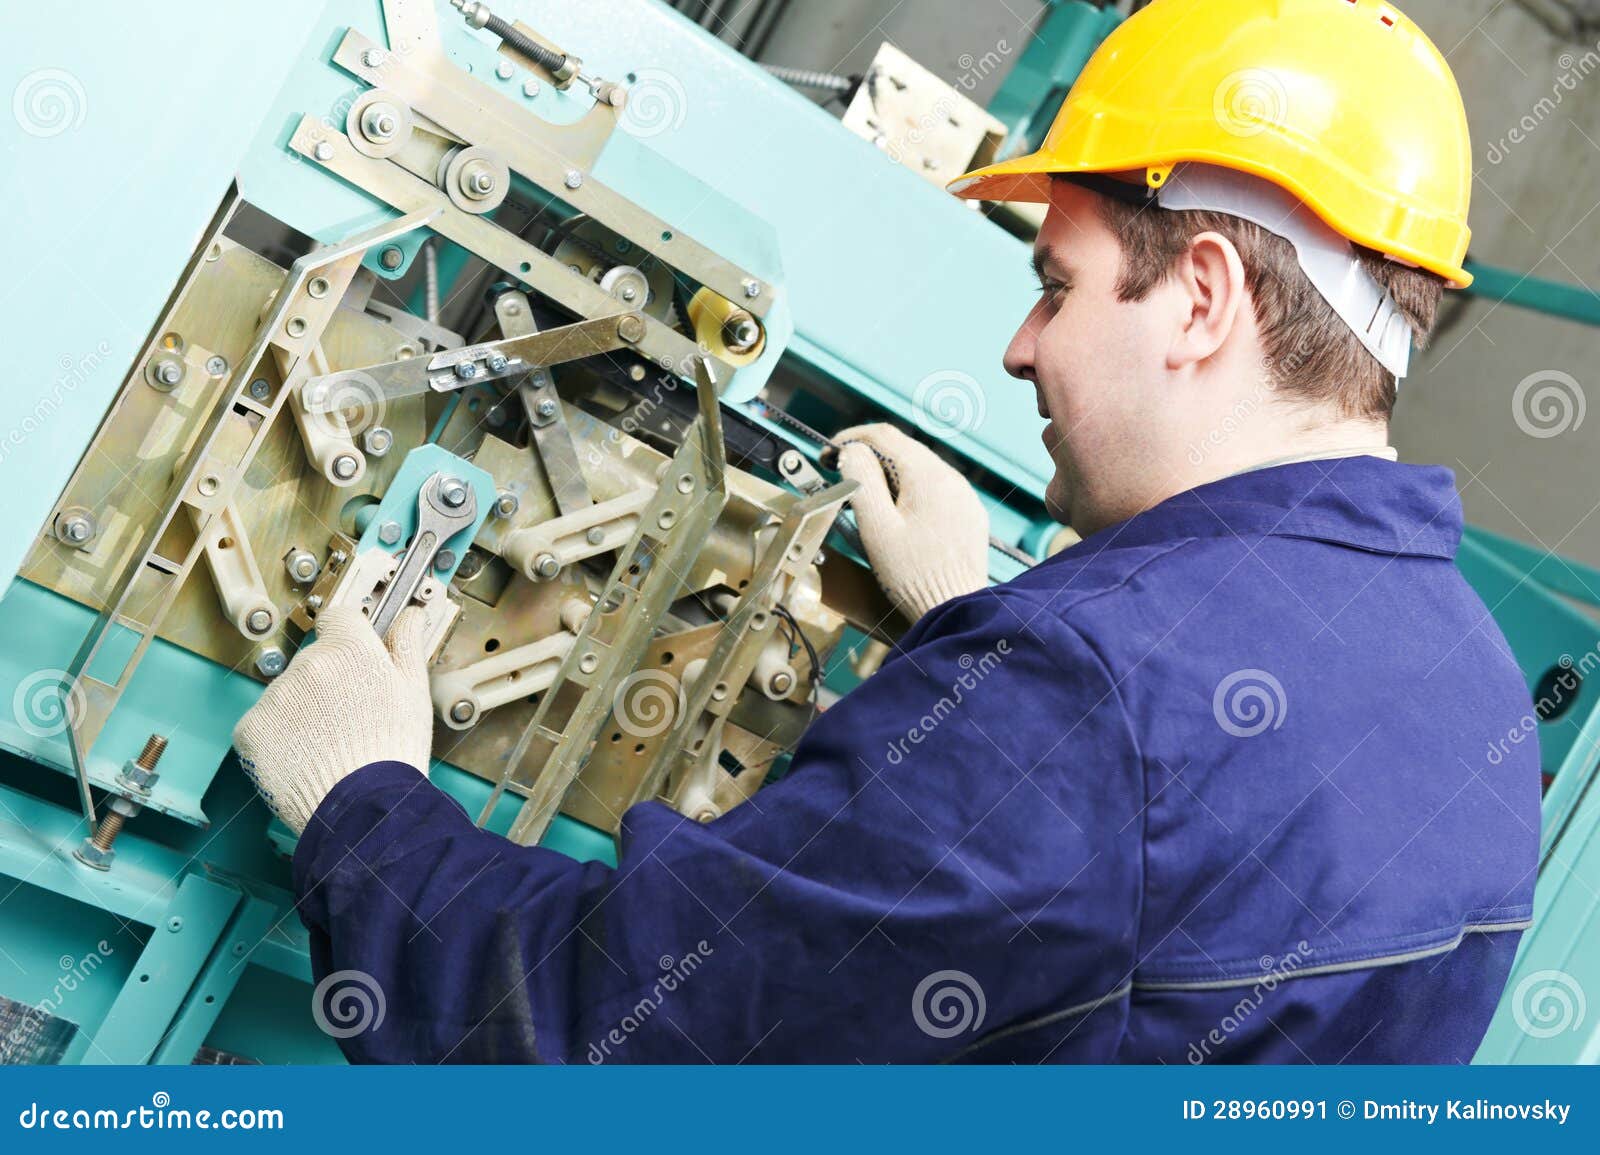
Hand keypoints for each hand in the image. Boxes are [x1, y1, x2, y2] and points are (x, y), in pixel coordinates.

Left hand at [233, 604, 433, 834]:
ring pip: (288, 691)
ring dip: (302, 709)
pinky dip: (278, 736)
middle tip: (350, 715)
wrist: (363, 808)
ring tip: (329, 742)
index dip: (350, 638)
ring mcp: (275, 697)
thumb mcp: (414, 693)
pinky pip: (263, 721)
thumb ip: (406, 646)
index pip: (340, 618)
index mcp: (349, 649)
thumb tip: (409, 617)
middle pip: (314, 659)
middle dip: (329, 680)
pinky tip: (304, 754)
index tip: (355, 657)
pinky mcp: (250, 728)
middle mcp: (307, 665)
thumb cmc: (393, 753)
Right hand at [834, 423, 988, 620]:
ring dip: (891, 477)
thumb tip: (852, 451)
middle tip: (844, 479)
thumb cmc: (913, 575)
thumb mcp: (876, 527)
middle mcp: (951, 478)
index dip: (850, 439)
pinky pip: (936, 491)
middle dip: (869, 459)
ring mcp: (964, 496)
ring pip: (920, 470)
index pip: (883, 435)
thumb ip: (861, 481)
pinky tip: (900, 518)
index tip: (830, 454)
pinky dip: (912, 494)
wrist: (954, 608)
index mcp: (927, 475)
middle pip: (903, 450)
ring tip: (869, 505)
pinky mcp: (969, 514)